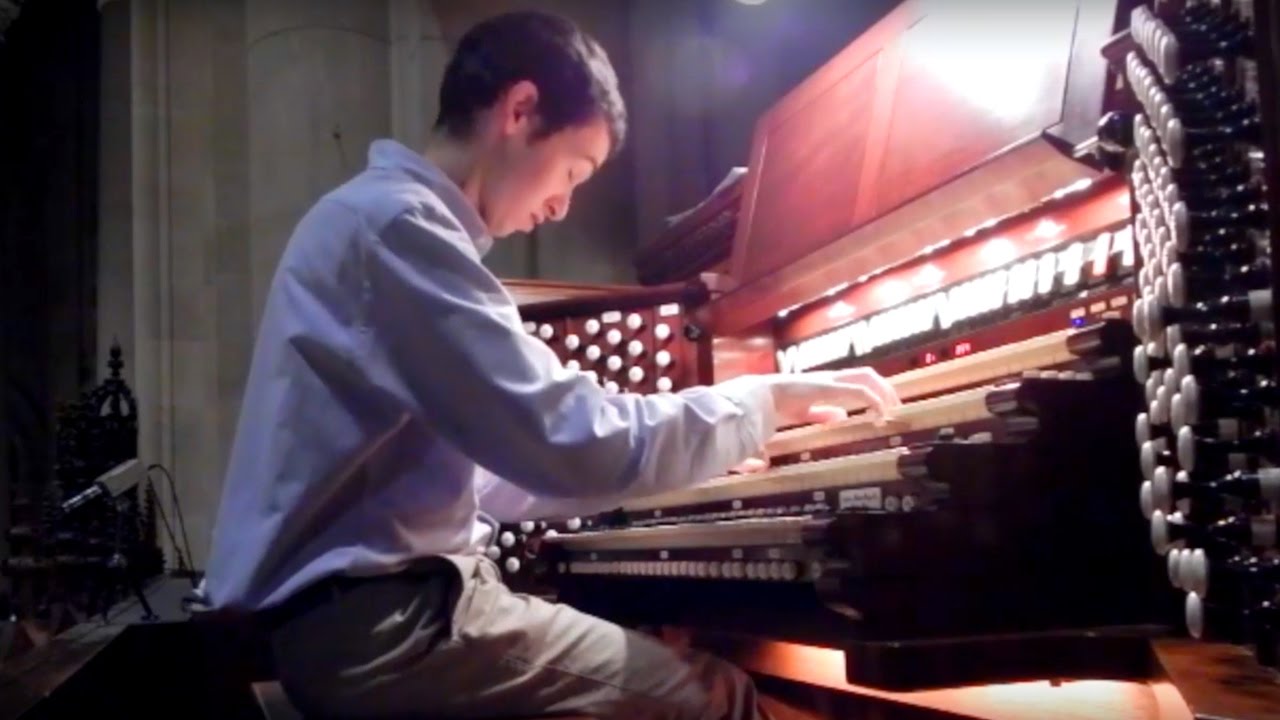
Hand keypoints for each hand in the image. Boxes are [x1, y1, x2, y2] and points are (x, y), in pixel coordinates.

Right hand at [766, 366, 899, 426]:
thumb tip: (837, 420)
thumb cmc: (771, 408)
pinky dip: (874, 401)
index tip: (882, 409)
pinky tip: (880, 414)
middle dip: (884, 389)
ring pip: (866, 377)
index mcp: (821, 385)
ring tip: (893, 410)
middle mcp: (827, 379)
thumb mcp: (799, 415)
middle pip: (864, 374)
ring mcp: (828, 381)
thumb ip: (820, 416)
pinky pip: (858, 391)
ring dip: (883, 392)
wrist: (756, 399)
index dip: (870, 392)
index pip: (852, 381)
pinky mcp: (829, 387)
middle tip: (896, 408)